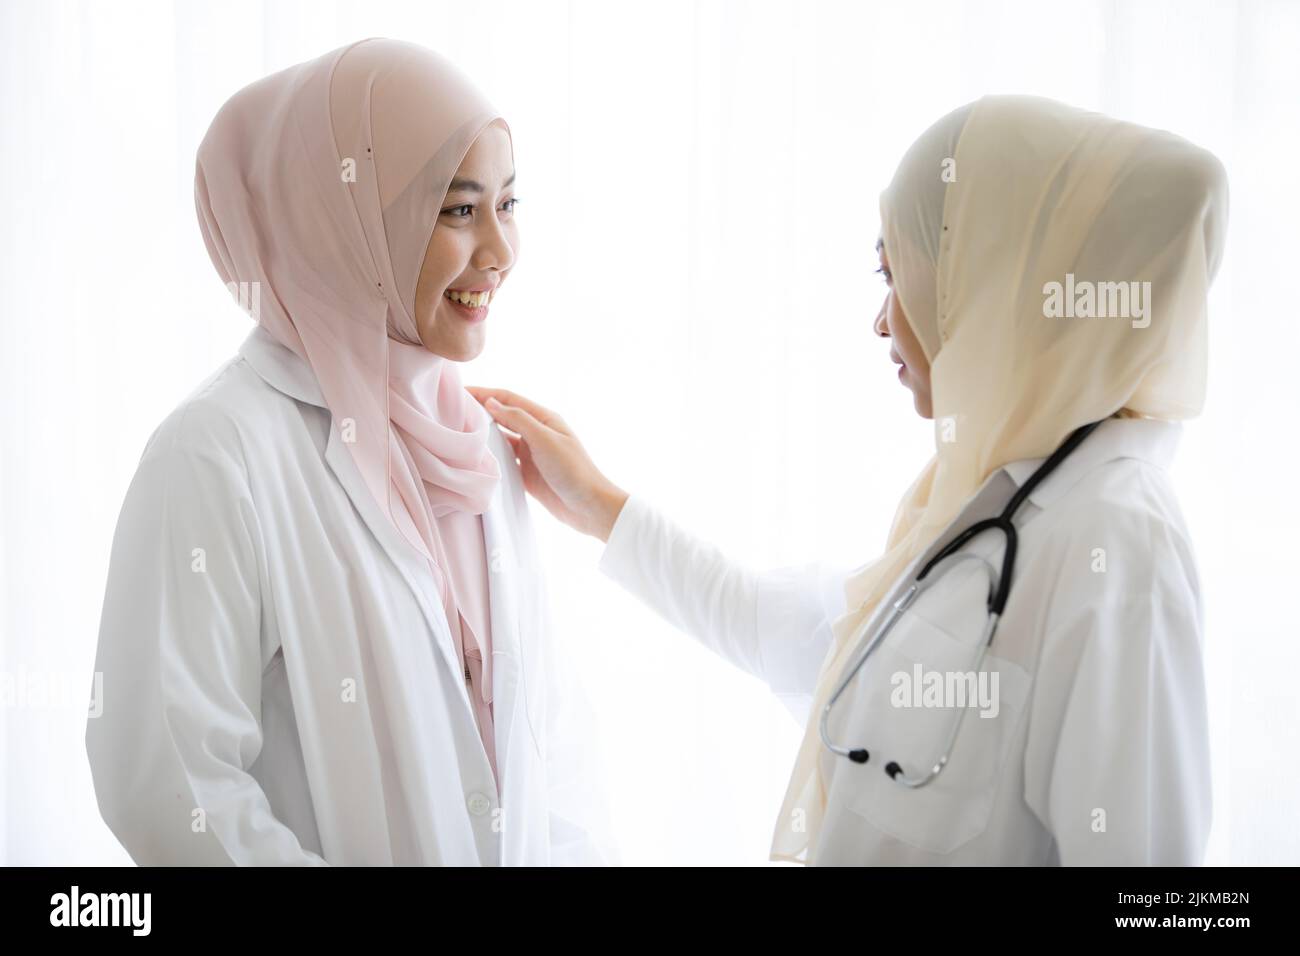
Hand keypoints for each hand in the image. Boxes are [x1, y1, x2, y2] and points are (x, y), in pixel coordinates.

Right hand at [466, 386, 628, 541]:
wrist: (589, 508)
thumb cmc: (573, 470)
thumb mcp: (545, 440)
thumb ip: (518, 420)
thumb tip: (491, 402)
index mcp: (544, 419)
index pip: (508, 399)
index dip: (484, 393)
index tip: (459, 391)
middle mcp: (536, 433)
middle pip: (503, 417)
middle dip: (479, 411)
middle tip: (450, 411)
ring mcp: (531, 454)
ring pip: (501, 439)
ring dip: (483, 435)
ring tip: (457, 433)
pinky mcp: (527, 474)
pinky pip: (504, 461)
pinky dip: (490, 458)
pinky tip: (473, 458)